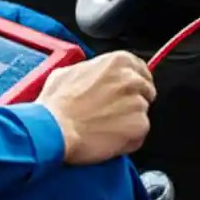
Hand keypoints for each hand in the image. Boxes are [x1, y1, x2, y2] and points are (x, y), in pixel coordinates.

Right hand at [36, 51, 155, 164]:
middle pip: (145, 90)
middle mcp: (132, 80)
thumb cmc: (57, 104)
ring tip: (104, 126)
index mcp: (117, 62)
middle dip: (133, 100)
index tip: (129, 90)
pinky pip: (139, 134)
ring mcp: (138, 104)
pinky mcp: (139, 128)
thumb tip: (94, 75)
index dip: (134, 81)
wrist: (54, 130)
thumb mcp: (68, 73)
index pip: (141, 68)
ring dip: (129, 120)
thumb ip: (91, 70)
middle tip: (113, 111)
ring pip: (141, 113)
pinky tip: (107, 138)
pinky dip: (127, 138)